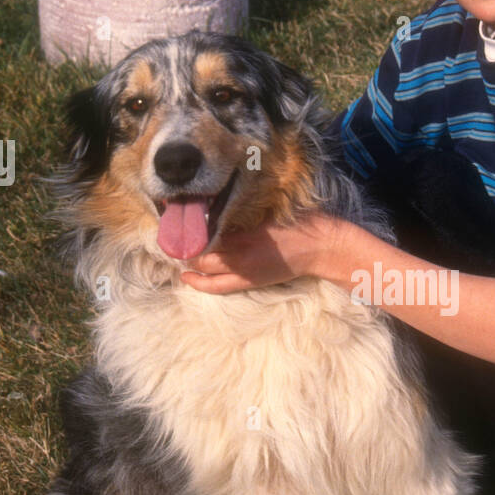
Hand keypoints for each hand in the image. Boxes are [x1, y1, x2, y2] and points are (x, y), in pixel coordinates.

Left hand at [180, 211, 344, 294]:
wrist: (320, 247)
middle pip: (200, 251)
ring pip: (204, 268)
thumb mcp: (267, 208)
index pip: (204, 232)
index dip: (188, 227)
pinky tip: (186, 277)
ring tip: (180, 250)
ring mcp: (243, 271)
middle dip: (185, 244)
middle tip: (174, 234)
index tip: (177, 218)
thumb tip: (212, 207)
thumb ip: (240, 209)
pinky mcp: (248, 282)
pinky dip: (199, 282)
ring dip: (190, 260)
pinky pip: (217, 286)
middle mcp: (239, 253)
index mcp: (244, 231)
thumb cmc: (297, 222)